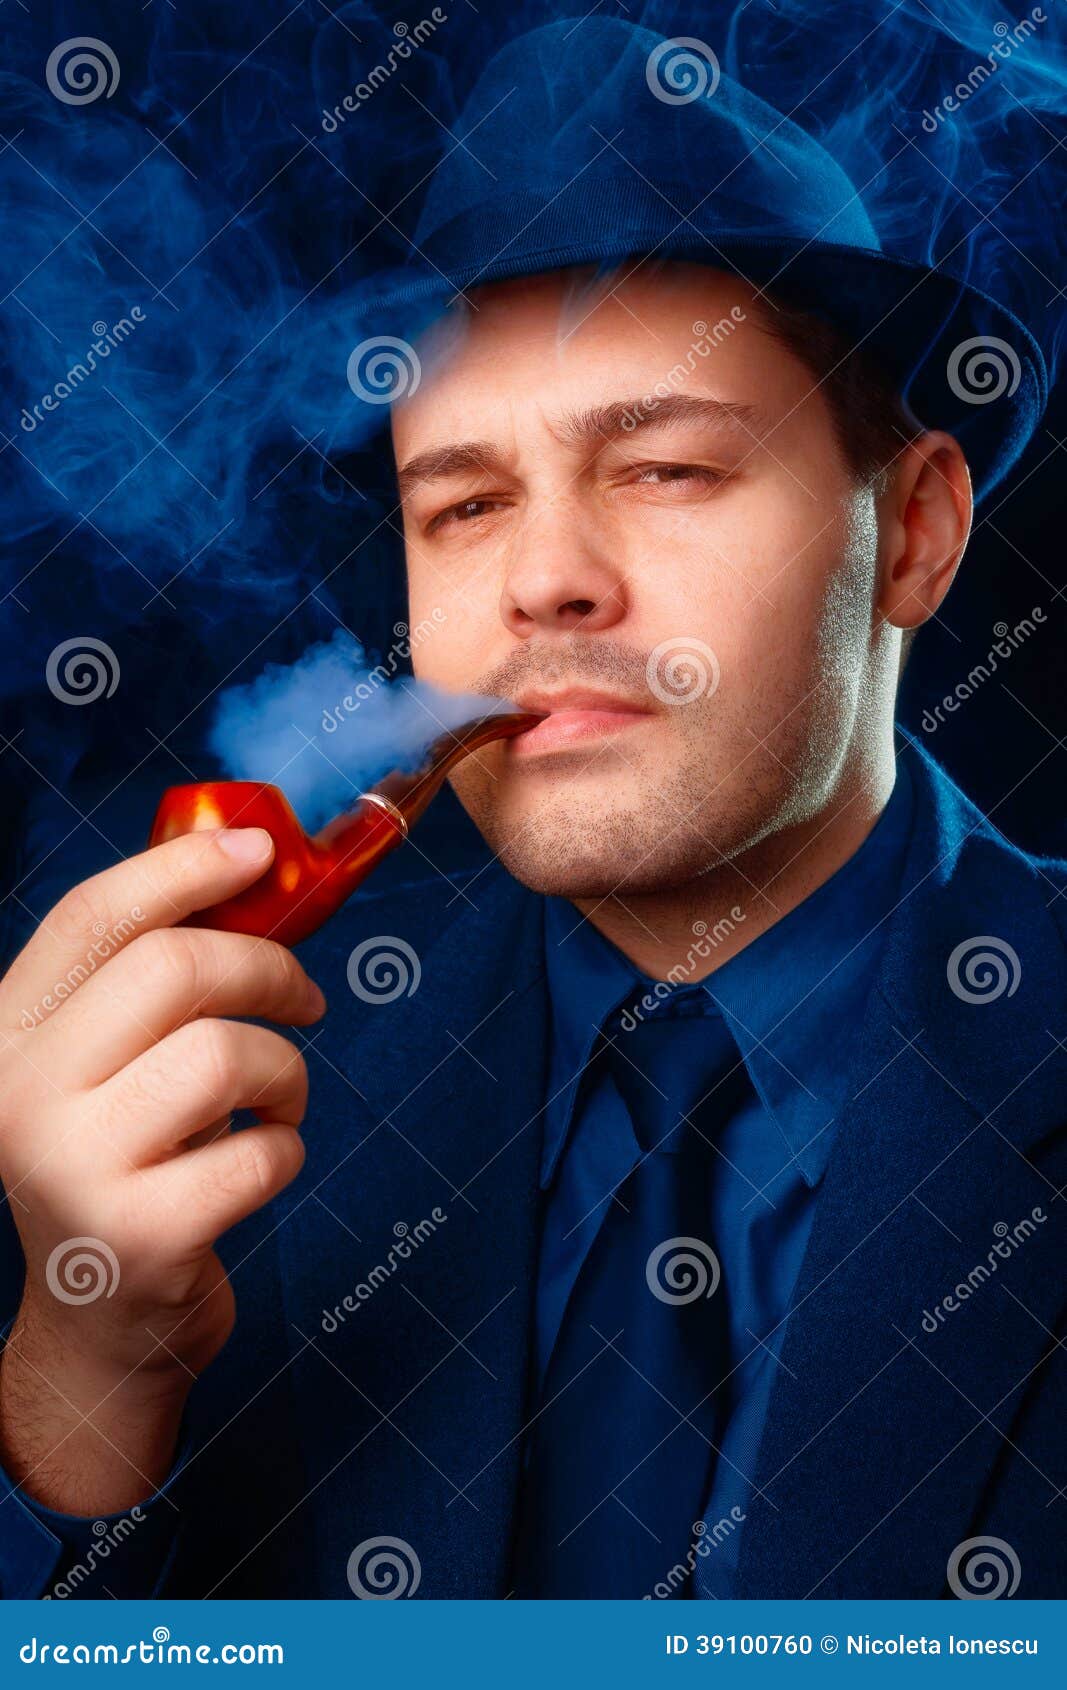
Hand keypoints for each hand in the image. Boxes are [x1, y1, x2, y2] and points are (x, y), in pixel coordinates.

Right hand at [0, 826, 323, 1513]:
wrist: (103, 1323)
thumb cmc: (131, 1163)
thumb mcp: (112, 1064)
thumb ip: (151, 979)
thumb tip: (245, 862)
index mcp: (11, 1034)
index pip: (93, 916)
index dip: (184, 867)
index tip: (258, 850)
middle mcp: (22, 1094)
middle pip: (174, 967)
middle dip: (269, 969)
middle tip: (306, 999)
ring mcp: (74, 1168)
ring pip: (226, 1053)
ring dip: (288, 1070)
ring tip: (279, 1099)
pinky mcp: (139, 1235)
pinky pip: (262, 1150)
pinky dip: (287, 1149)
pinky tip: (258, 1167)